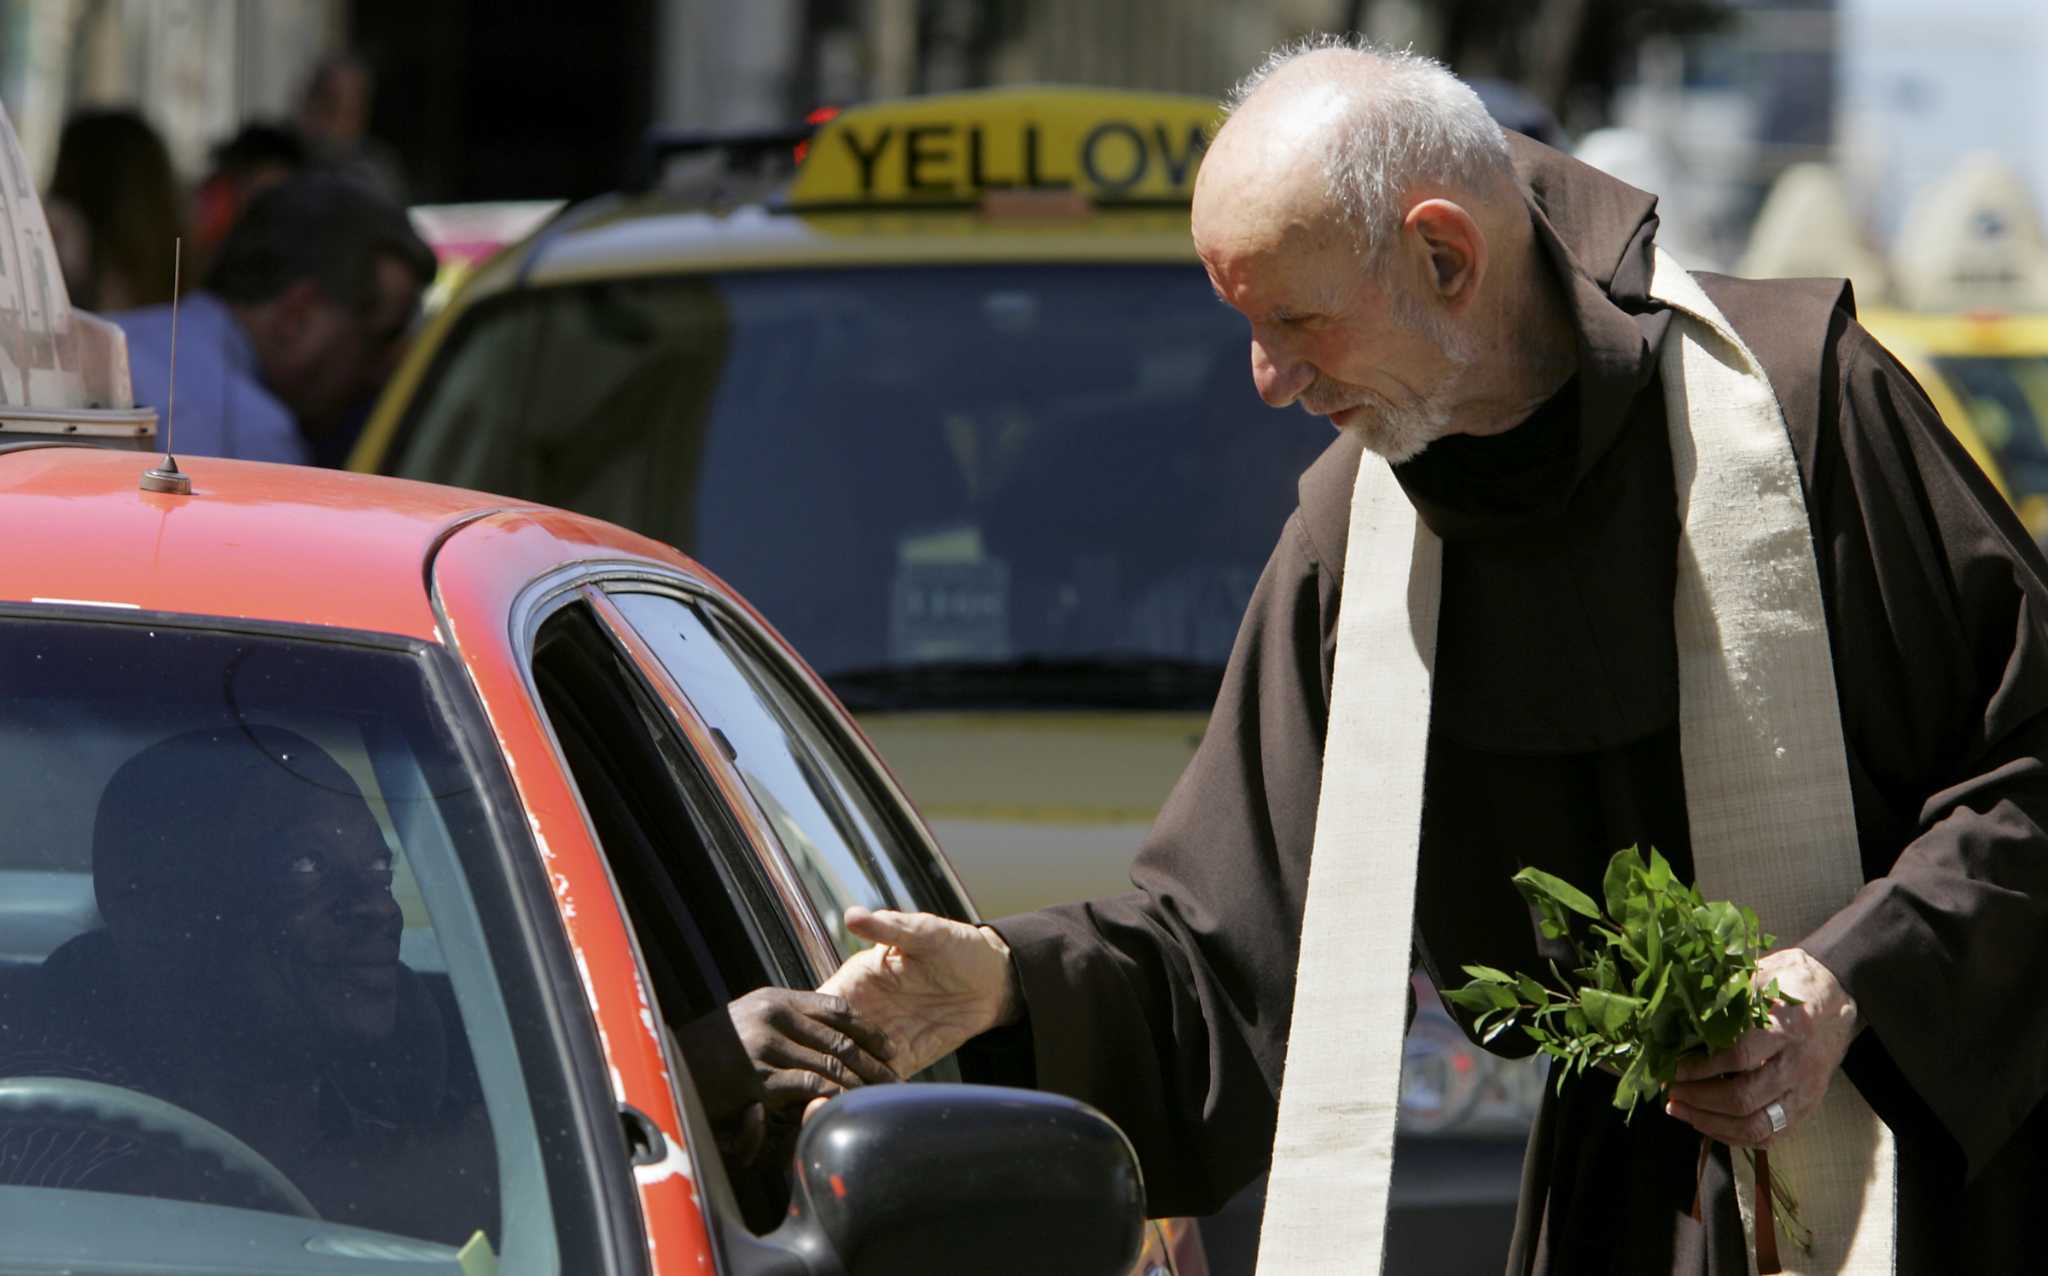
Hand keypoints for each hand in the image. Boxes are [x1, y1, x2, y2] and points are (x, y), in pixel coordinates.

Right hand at [673, 986, 897, 1126]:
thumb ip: (782, 1022)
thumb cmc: (709, 1052)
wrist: (663, 1068)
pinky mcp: (755, 1076)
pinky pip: (807, 1086)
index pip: (836, 1008)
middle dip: (873, 1061)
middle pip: (839, 1038)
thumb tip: (820, 1034)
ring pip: (829, 1063)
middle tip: (896, 1080)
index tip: (892, 1047)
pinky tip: (847, 1108)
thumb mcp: (747, 1022)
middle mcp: (772, 1014)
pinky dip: (831, 1098)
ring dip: (860, 1084)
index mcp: (774, 998)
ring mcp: (763, 1044)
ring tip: (880, 1099)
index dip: (868, 1029)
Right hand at [818, 906, 1021, 1081]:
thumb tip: (852, 915)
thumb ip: (889, 928)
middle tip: (813, 1081)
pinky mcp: (904, 1059)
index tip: (800, 1040)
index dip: (806, 1023)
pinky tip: (865, 1103)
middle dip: (816, 1065)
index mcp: (857, 979)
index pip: (819, 1005)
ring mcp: (880, 1038)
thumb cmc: (955, 946)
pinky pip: (878, 1081)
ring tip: (833, 1099)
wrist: (991, 978)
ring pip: (847, 1069)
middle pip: (825, 1044)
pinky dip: (869, 1093)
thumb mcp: (924, 932)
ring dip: (839, 1084)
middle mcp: (862, 1011)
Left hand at [1664, 947, 1860, 1146]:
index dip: (1700, 1067)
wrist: (1838, 999)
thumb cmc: (1791, 983)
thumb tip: (1678, 1012)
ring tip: (1679, 1109)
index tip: (1672, 1068)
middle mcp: (1798, 1065)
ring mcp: (1805, 1091)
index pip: (1739, 1056)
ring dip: (1710, 1123)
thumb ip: (1726, 994)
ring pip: (1755, 1125)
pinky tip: (1707, 1123)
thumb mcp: (1762, 974)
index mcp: (1788, 1026)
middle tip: (1670, 1091)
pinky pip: (1769, 1136)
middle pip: (1743, 1097)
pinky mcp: (1807, 1108)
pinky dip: (1733, 1136)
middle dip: (1698, 1098)